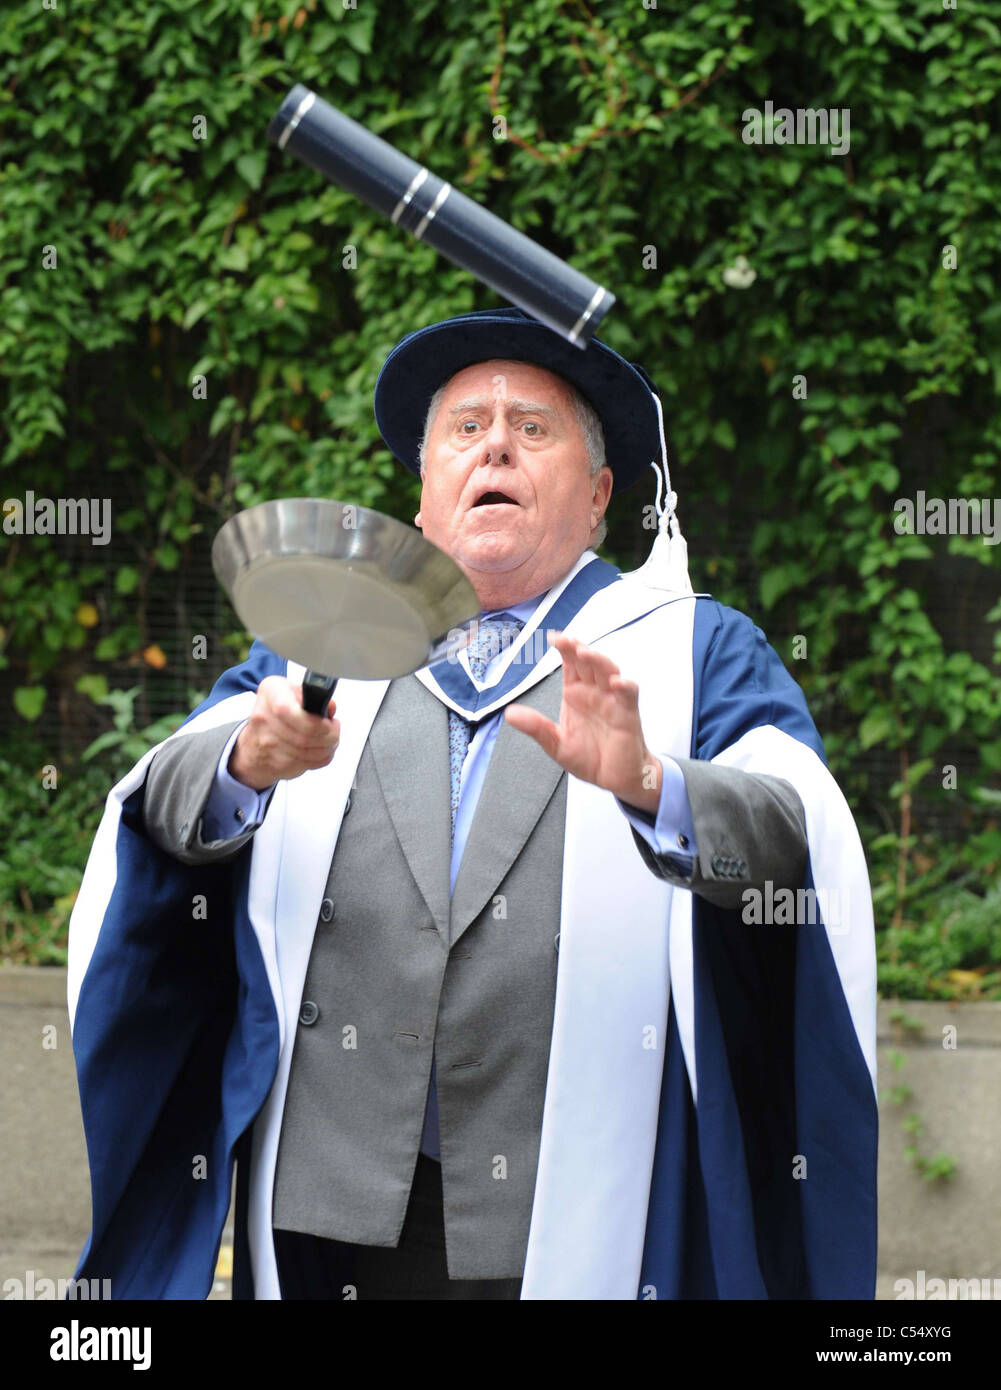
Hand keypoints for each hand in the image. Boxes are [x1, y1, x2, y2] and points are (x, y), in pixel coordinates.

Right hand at [228, 676, 338, 789]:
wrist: (255, 739)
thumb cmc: (279, 709)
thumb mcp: (294, 691)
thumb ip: (314, 696)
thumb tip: (330, 707)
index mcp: (270, 692)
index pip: (286, 710)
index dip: (313, 722)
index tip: (328, 723)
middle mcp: (264, 717)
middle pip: (302, 736)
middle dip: (329, 736)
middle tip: (334, 730)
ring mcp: (267, 743)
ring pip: (307, 753)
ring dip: (327, 748)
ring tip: (331, 740)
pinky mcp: (275, 762)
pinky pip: (306, 764)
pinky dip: (320, 758)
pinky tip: (322, 750)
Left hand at [504, 633, 662, 812]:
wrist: (614, 779)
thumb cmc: (589, 758)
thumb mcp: (556, 743)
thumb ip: (536, 727)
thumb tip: (509, 713)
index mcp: (576, 694)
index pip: (570, 664)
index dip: (564, 648)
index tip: (553, 637)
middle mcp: (595, 692)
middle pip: (588, 662)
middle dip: (578, 648)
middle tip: (566, 640)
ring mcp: (613, 701)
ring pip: (609, 672)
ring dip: (598, 660)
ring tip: (584, 653)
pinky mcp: (628, 714)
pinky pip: (629, 695)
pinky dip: (625, 687)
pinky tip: (617, 683)